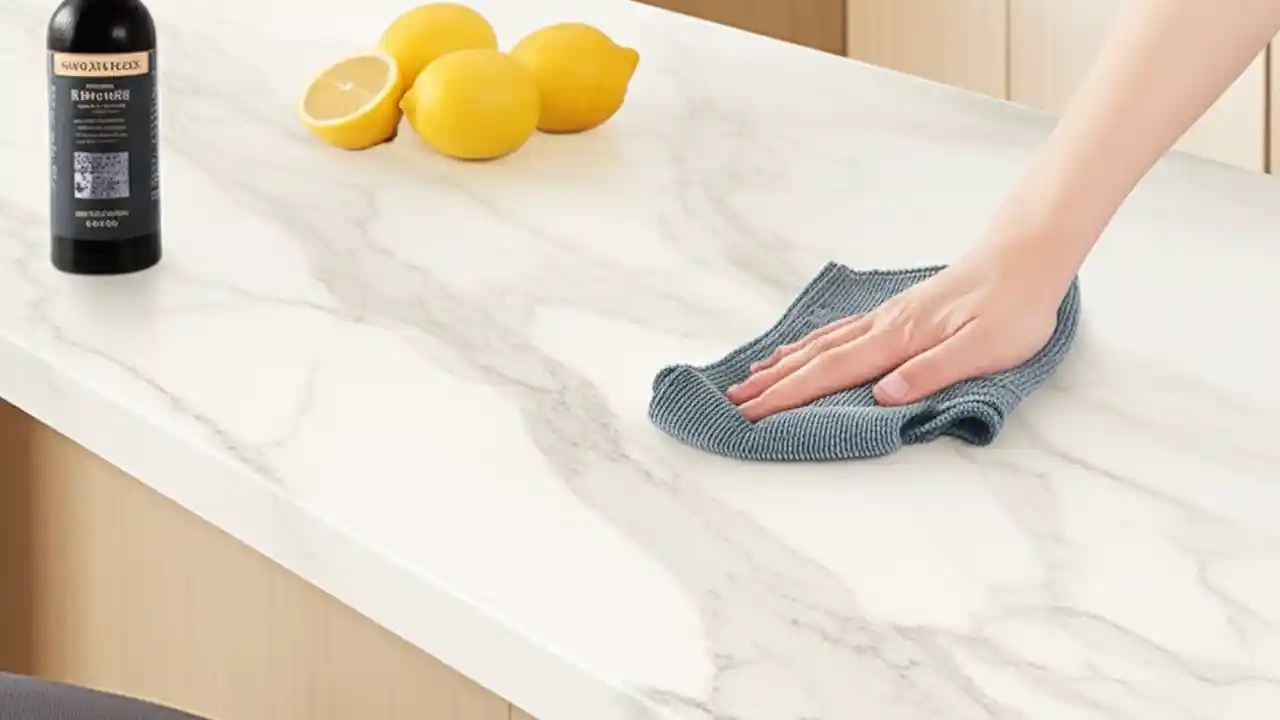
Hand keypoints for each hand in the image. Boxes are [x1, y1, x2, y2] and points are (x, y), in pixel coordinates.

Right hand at [726, 244, 1074, 420]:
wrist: (1026, 254)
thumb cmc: (1015, 305)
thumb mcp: (986, 348)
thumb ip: (933, 372)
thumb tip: (883, 396)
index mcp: (900, 339)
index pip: (832, 373)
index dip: (789, 396)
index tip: (752, 414)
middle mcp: (883, 326)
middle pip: (815, 359)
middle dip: (772, 385)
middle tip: (733, 404)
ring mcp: (887, 317)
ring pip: (822, 344)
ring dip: (783, 365)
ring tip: (750, 381)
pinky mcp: (896, 313)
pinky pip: (838, 333)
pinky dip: (809, 345)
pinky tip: (798, 350)